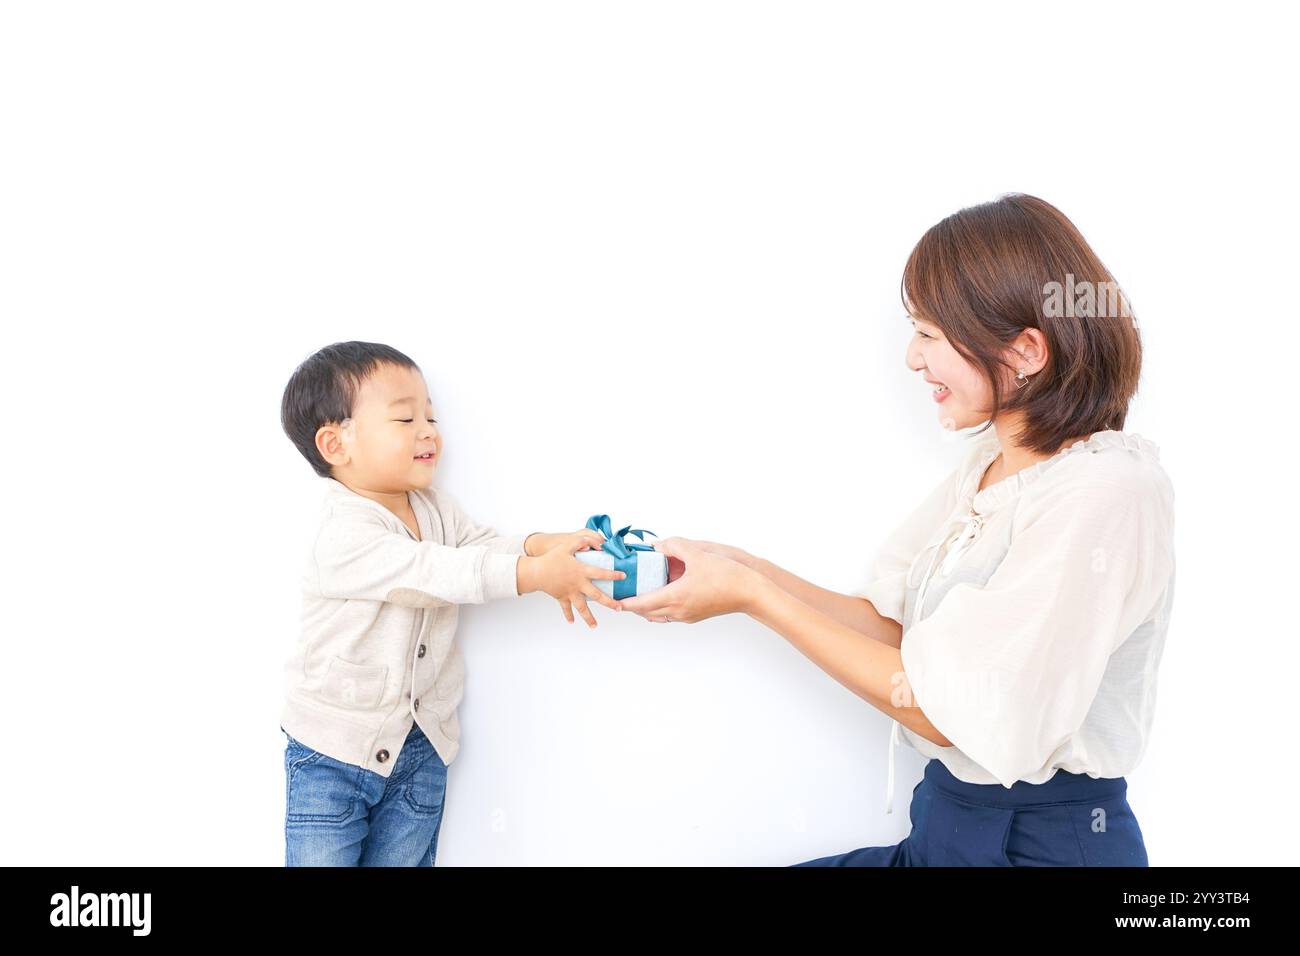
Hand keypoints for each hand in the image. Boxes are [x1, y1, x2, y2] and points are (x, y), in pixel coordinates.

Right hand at [522, 533, 624, 627]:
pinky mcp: (561, 597)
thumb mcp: (567, 545)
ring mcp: (570, 593)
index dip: (613, 574)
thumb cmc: (551, 558)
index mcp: (581, 571)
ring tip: (595, 626)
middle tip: (619, 608)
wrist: (535, 572)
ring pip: (582, 608)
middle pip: (597, 596)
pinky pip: (566, 608)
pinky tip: (572, 621)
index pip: (601, 573)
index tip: (624, 576)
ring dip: (589, 617)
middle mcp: (578, 584)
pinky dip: (568, 615)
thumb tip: (596, 544)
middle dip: (609, 602)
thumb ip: (582, 541)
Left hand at [617, 537, 764, 623]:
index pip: (642, 604)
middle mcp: (679, 611)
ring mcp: (688, 616)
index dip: (625, 602)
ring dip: (647, 607)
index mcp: (675, 597)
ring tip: (640, 593)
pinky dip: (661, 607)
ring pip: (659, 616)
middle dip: (633, 605)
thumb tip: (659, 545)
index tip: (614, 600)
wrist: (750, 592)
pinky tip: (664, 592)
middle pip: (647, 613)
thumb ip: (675, 546)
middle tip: (623, 593)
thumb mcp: (698, 554)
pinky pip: (671, 615)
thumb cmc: (727, 576)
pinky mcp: (696, 615)